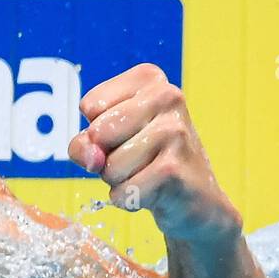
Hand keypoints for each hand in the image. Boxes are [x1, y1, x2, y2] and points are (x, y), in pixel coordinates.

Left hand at [68, 64, 238, 242]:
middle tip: (136, 157)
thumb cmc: (145, 159)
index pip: (90, 106)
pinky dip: (129, 198)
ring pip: (109, 165)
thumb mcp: (106, 140)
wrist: (195, 197)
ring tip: (146, 173)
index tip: (126, 133)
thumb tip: (92, 158)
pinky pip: (124, 190)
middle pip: (97, 134)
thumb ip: (83, 143)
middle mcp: (167, 96)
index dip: (96, 131)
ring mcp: (175, 131)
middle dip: (105, 157)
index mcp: (148, 79)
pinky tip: (153, 191)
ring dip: (118, 179)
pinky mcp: (174, 168)